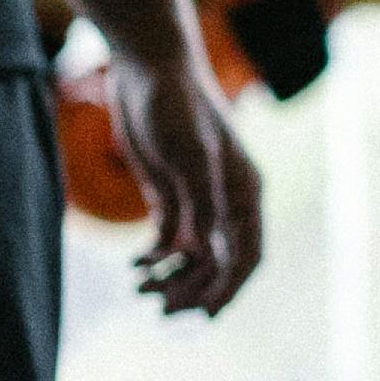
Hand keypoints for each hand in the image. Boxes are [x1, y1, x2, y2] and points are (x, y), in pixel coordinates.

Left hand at [103, 52, 264, 317]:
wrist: (147, 64)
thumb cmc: (175, 103)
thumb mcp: (189, 152)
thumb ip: (197, 202)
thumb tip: (200, 252)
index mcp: (242, 192)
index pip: (247, 255)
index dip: (230, 288)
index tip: (206, 316)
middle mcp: (224, 200)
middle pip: (218, 263)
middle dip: (193, 290)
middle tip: (161, 311)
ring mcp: (197, 198)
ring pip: (191, 256)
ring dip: (170, 278)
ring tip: (138, 290)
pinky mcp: (170, 192)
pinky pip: (166, 240)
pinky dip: (153, 259)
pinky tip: (133, 267)